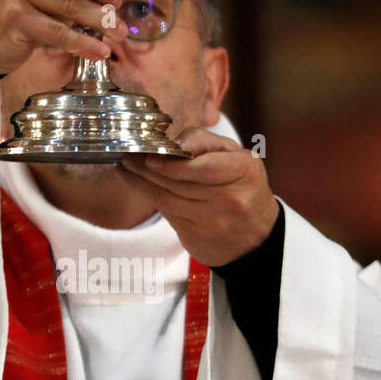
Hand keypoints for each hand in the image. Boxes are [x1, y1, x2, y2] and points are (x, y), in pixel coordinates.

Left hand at [118, 127, 278, 266]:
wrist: (256, 237)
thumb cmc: (243, 186)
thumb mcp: (238, 156)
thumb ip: (205, 142)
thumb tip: (174, 142)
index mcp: (244, 173)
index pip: (203, 168)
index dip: (173, 164)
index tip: (150, 156)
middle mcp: (230, 199)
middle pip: (179, 184)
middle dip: (148, 169)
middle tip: (127, 155)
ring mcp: (212, 222)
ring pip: (167, 200)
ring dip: (141, 182)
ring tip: (124, 167)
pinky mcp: (196, 237)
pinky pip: (167, 213)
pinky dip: (149, 197)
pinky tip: (136, 183)